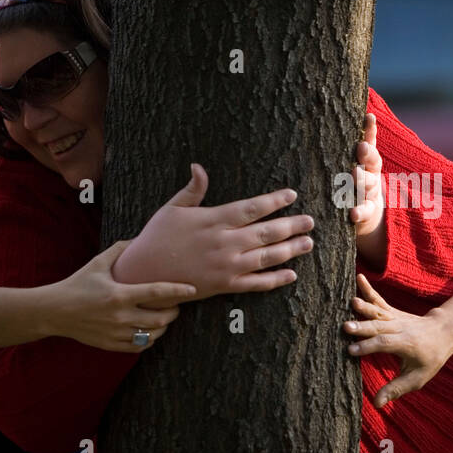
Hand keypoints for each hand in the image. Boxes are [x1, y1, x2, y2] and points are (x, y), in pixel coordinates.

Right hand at [50, 240, 195, 350]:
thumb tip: (140, 238)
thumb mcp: (97, 263)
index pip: (157, 292)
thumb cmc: (77, 284)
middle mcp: (119, 316)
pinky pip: (139, 346)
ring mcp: (115, 333)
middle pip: (160, 319)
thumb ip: (120, 250)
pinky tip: (149, 330)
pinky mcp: (111, 345)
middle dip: (173, 312)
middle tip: (175, 305)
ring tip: (164, 318)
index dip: (178, 290)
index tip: (192, 289)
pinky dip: (149, 339)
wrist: (53, 311)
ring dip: (163, 327)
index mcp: (118, 295)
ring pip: (152, 335)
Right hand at [115, 164, 314, 298]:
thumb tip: (199, 166)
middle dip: (291, 225)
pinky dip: (275, 280)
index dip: (274, 201)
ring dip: (290, 250)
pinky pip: (255, 284)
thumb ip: (192, 190)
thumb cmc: (155, 237)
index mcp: (213, 220)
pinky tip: (291, 275)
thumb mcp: (172, 209)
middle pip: (266, 232)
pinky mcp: (223, 286)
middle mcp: (224, 243)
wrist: (142, 274)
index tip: (292, 195)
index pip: (252, 208)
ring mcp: (225, 267)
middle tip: (311, 221)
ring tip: (308, 243)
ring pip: (265, 257)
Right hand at [343, 273, 452, 407]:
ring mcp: (395, 318)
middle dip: (362, 326)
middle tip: (345, 327)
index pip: (384, 344)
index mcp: (404, 344)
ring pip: (378, 311)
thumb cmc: (430, 357)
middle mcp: (399, 328)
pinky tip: (359, 277)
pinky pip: (379, 299)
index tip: (351, 350)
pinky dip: (368, 289)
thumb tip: (376, 404)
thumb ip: (396, 389)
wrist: (444, 332)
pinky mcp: (392, 311)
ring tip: (350, 301)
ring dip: (363, 307)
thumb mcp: (417, 378)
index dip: (368, 347)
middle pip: (379, 326)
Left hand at [351, 114, 387, 267]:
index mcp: (367, 161)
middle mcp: (371, 175)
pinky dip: (359, 212)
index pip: (370, 141)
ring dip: (363, 179)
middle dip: (367, 153)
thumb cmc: (351, 185)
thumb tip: (323, 116)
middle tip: (361, 146)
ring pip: (369, 184)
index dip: (371, 130)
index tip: (369, 116)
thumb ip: (345, 147)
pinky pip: (364, 211)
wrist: (364, 216)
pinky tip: (352, 213)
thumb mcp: (350, 165)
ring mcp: (370, 194)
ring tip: (355, 174)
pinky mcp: (366, 213)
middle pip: (372, 162)